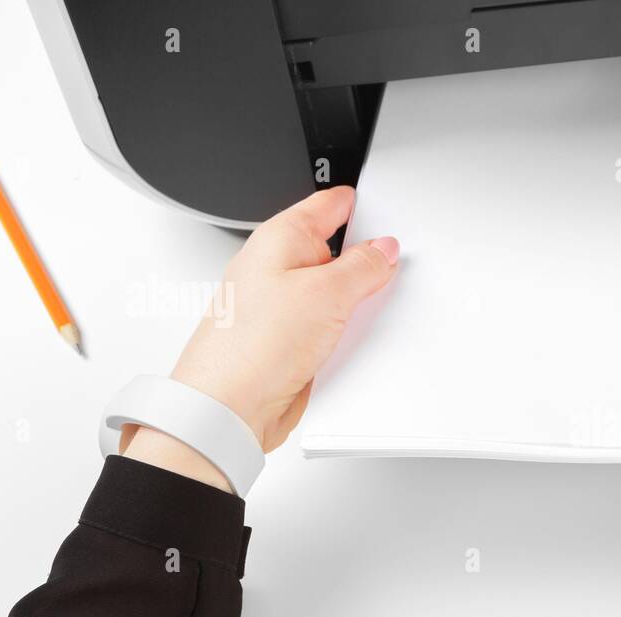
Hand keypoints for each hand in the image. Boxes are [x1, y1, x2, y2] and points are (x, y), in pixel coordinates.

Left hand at [124, 187, 397, 490]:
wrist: (229, 408)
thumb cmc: (251, 345)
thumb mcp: (327, 293)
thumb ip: (362, 266)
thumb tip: (382, 249)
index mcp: (280, 239)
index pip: (328, 205)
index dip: (362, 205)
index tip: (390, 213)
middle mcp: (276, 269)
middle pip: (335, 252)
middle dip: (364, 263)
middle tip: (385, 271)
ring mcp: (283, 307)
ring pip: (335, 294)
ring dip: (354, 305)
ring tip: (360, 316)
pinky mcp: (290, 342)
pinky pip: (329, 328)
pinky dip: (343, 334)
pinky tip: (349, 343)